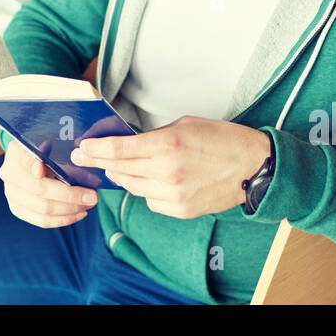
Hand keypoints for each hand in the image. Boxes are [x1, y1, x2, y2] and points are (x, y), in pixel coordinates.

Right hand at [0, 138, 96, 227]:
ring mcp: (12, 194)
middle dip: (69, 196)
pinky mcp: (18, 209)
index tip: (44, 169)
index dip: (33, 166)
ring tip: (88, 205)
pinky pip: (42, 220)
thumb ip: (50, 148)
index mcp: (15, 153)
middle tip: (92, 197)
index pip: (25, 161)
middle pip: (39, 190)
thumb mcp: (47, 140)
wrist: (30, 158)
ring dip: (69, 210)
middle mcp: (9, 175)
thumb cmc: (44, 148)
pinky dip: (63, 219)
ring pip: (42, 210)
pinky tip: (78, 214)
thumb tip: (49, 165)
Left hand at [70, 116, 271, 219]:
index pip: (118, 150)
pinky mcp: (181, 210)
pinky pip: (150, 201)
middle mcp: (167, 172)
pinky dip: (146, 190)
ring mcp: (173, 195)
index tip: (82, 147)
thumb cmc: (221, 139)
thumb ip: (153, 135)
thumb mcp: (184, 125)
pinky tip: (152, 180)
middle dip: (100, 163)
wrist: (253, 167)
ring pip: (132, 187)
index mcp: (167, 145)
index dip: (95, 149)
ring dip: (122, 176)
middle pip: (120, 170)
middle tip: (86, 156)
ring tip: (117, 167)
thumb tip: (127, 143)